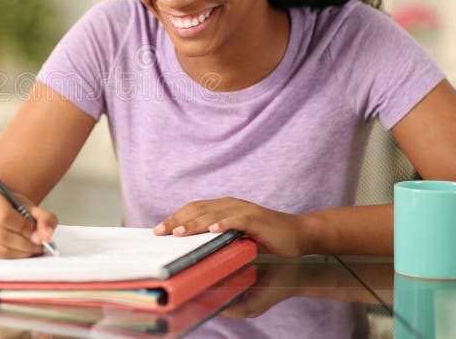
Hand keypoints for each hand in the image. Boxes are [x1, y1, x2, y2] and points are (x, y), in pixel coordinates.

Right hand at [0, 184, 57, 258]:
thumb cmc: (2, 202)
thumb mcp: (23, 202)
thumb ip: (42, 216)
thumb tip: (47, 236)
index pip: (4, 216)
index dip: (24, 227)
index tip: (38, 233)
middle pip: (2, 235)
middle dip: (25, 243)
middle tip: (41, 245)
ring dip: (21, 253)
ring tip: (35, 249)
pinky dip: (13, 257)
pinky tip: (23, 252)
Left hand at [153, 197, 309, 257]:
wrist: (298, 234)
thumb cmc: (266, 238)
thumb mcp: (236, 239)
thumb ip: (218, 241)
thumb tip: (195, 251)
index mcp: (223, 207)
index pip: (193, 209)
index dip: (174, 218)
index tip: (157, 230)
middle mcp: (230, 204)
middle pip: (197, 209)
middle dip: (177, 220)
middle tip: (160, 232)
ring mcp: (243, 210)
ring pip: (213, 213)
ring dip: (194, 223)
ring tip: (178, 232)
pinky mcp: (257, 218)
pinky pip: (237, 219)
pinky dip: (224, 223)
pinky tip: (213, 230)